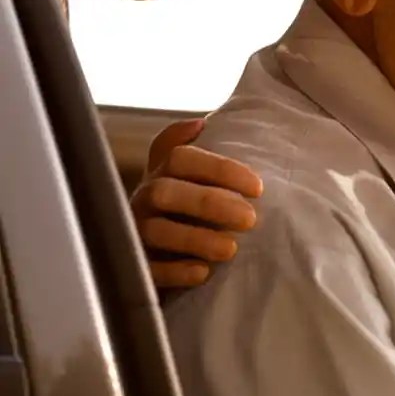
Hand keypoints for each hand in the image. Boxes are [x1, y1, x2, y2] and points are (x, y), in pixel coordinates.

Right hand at [131, 118, 262, 287]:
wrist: (156, 250)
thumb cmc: (184, 206)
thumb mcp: (186, 176)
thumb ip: (190, 149)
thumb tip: (200, 123)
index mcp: (160, 173)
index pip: (181, 157)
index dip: (219, 168)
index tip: (258, 187)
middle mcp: (144, 199)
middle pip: (167, 192)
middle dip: (210, 203)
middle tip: (251, 219)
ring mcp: (135, 232)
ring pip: (157, 231)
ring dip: (196, 239)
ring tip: (231, 248)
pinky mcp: (136, 266)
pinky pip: (149, 269)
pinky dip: (175, 271)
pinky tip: (202, 273)